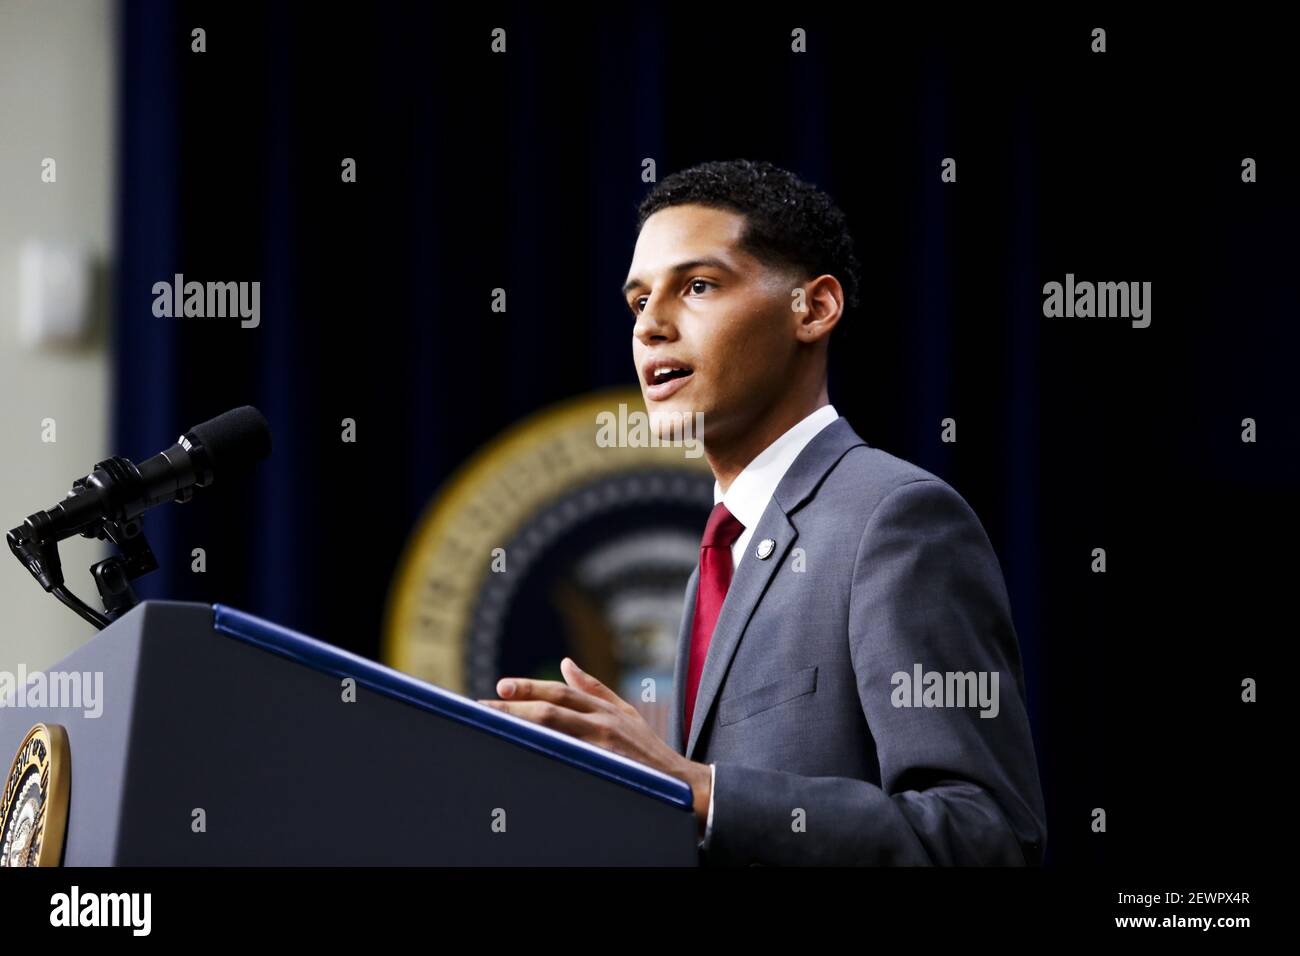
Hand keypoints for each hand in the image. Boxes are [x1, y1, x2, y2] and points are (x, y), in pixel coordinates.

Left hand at [477, 658, 711, 837]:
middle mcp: (603, 722)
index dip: (530, 688)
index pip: (560, 692)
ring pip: (556, 728)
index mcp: (604, 708)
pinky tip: (523, 751)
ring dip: (522, 725)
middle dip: (517, 704)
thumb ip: (593, 689)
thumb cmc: (647, 750)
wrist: (680, 785)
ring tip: (494, 725)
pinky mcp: (607, 766)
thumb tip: (565, 663)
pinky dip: (546, 750)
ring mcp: (605, 745)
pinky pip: (570, 756)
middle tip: (485, 704)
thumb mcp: (623, 713)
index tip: (502, 687)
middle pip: (553, 706)